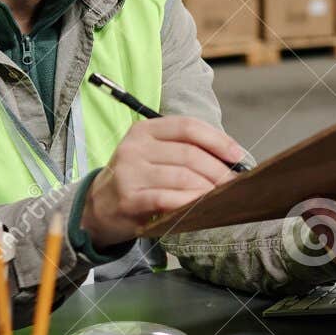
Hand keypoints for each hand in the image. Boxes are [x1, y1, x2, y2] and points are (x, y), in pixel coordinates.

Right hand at [81, 116, 245, 247]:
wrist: (97, 208)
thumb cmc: (136, 180)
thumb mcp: (152, 155)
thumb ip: (183, 151)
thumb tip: (229, 159)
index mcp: (144, 130)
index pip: (188, 127)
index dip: (218, 140)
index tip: (238, 155)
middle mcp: (134, 147)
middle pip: (189, 153)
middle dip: (218, 170)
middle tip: (234, 184)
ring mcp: (129, 172)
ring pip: (182, 176)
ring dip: (208, 188)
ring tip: (221, 196)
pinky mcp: (129, 198)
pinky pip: (167, 198)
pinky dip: (189, 202)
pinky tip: (202, 206)